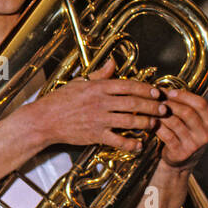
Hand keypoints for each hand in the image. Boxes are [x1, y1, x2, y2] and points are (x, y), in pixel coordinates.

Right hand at [33, 59, 165, 150]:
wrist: (43, 121)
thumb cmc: (59, 101)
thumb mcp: (79, 82)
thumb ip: (99, 75)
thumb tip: (112, 63)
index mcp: (98, 88)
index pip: (128, 86)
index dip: (146, 89)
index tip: (157, 92)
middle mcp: (101, 102)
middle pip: (133, 103)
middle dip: (152, 106)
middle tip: (163, 109)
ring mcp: (98, 119)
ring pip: (129, 120)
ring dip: (146, 123)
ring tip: (154, 124)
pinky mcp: (95, 135)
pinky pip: (117, 140)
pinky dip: (130, 143)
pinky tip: (139, 144)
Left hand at [155, 88, 207, 170]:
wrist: (181, 163)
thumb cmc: (185, 137)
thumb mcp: (193, 123)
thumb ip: (186, 108)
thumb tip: (165, 90)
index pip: (201, 104)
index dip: (184, 95)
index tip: (170, 92)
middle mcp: (205, 134)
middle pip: (187, 112)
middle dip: (170, 103)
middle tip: (157, 99)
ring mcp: (194, 144)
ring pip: (175, 123)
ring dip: (161, 114)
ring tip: (152, 108)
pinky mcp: (181, 152)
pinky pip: (167, 135)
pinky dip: (158, 126)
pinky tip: (152, 121)